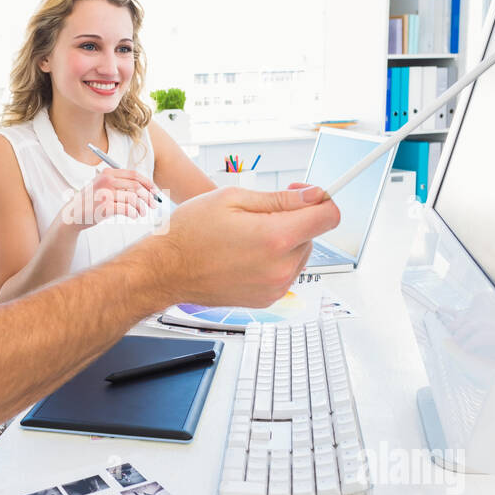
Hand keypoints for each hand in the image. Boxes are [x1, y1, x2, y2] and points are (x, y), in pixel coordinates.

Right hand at [59, 167, 155, 231]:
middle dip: (148, 196)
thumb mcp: (104, 187)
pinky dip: (134, 213)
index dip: (148, 184)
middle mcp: (107, 180)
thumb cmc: (92, 201)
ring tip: (141, 213)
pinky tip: (134, 216)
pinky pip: (127, 210)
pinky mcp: (104, 207)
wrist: (73, 214)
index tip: (156, 192)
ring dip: (141, 207)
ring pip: (133, 199)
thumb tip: (148, 189)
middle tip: (154, 205)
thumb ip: (121, 185)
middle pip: (136, 186)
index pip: (135, 175)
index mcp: (108, 173)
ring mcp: (105, 193)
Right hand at [154, 183, 338, 307]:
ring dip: (285, 241)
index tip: (308, 196)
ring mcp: (276, 287)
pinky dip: (274, 261)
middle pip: (313, 234)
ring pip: (300, 254)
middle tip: (258, 215)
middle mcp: (281, 266)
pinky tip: (246, 255)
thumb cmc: (190, 232)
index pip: (329, 216)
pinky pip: (286, 272)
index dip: (321, 200)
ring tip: (247, 237)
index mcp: (276, 236)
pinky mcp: (268, 299)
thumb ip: (281, 198)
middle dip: (294, 220)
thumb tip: (315, 195)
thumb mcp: (233, 198)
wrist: (166, 270)